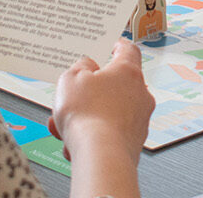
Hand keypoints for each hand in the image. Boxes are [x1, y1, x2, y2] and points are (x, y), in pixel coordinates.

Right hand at [49, 40, 153, 165]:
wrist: (100, 156)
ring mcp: (139, 119)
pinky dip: (92, 136)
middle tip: (71, 97)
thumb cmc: (88, 115)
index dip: (117, 46)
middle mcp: (140, 93)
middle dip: (89, 92)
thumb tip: (88, 67)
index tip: (111, 46)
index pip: (128, 50)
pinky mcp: (134, 141)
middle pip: (114, 85)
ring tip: (62, 126)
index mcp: (128, 71)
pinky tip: (73, 143)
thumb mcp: (70, 79)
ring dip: (85, 117)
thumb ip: (79, 67)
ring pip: (107, 112)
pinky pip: (109, 133)